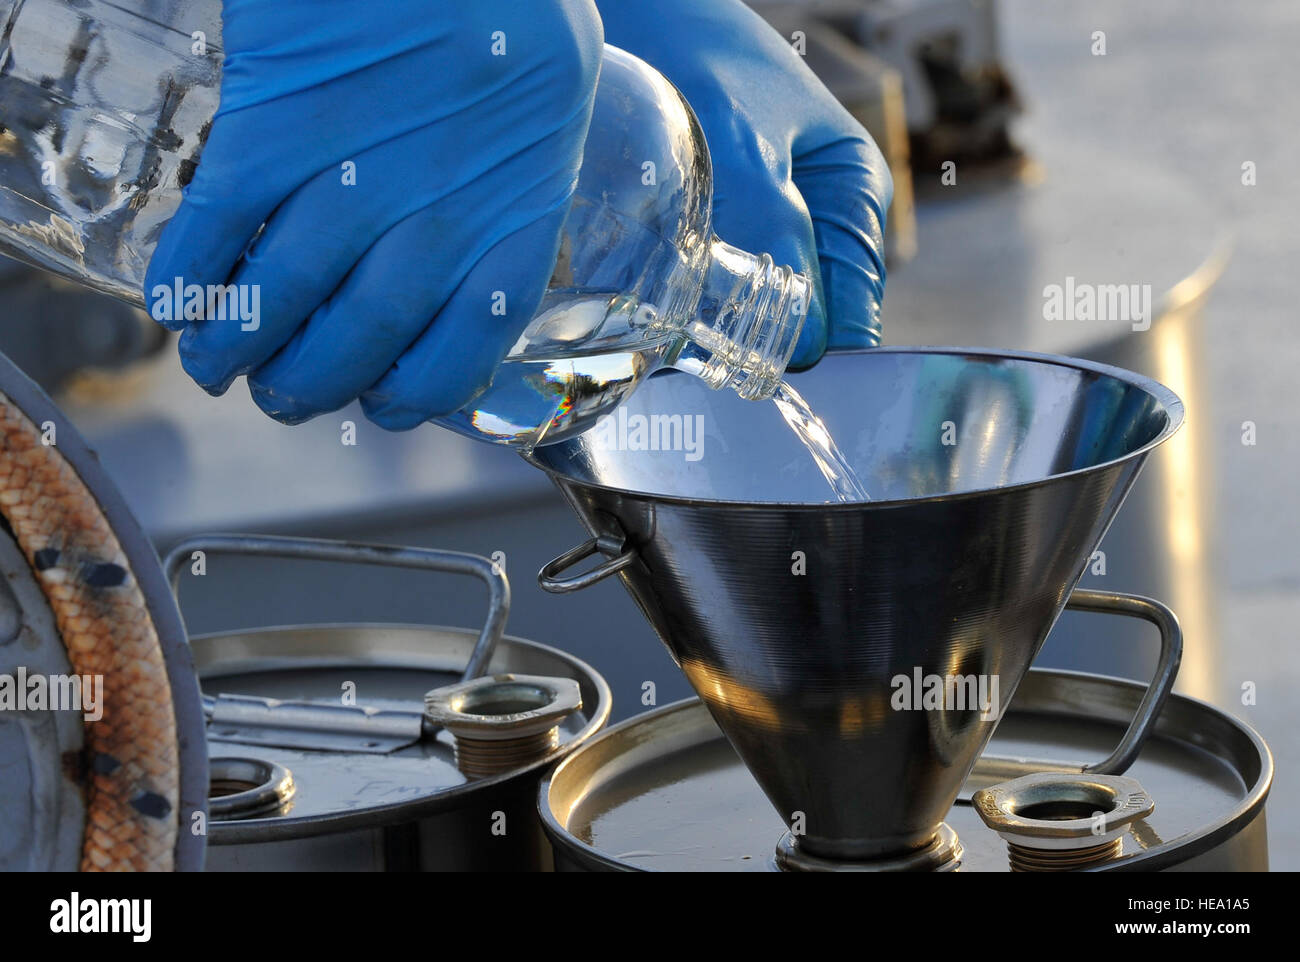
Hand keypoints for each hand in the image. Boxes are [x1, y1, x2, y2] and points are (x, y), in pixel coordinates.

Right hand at [146, 0, 603, 427]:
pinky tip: (174, 302)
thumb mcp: (540, 117)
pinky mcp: (279, 122)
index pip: (461, 351)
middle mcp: (437, 213)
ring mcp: (353, 171)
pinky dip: (190, 275)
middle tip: (282, 398)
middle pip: (360, 341)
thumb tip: (456, 281)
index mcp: (514, 217)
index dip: (413, 395)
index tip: (382, 405)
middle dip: (309, 387)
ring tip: (216, 369)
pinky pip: (223, 224)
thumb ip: (501, 200)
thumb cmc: (511, 9)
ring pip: (284, 299)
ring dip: (237, 349)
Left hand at [596, 0, 890, 367]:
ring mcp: (769, 220)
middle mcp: (819, 217)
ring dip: (711, 330)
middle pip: (799, 323)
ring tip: (661, 325)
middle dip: (751, 346)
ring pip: (752, 312)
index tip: (745, 378)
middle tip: (692, 352)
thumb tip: (804, 348)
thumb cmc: (698, 54)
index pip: (852, 320)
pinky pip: (712, 289)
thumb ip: (777, 244)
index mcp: (855, 198)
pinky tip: (644, 303)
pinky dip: (682, 306)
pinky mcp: (718, 224)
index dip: (802, 357)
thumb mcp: (745, 153)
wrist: (637, 2)